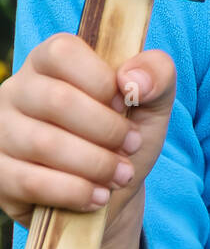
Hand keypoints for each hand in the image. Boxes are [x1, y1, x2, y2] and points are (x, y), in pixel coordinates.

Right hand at [0, 32, 175, 238]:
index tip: (126, 105)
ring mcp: (1, 131)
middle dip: (107, 129)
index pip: (63, 52)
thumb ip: (156, 73)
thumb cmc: (124, 136)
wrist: (108, 193)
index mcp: (50, 60)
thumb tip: (132, 80)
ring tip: (121, 175)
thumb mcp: (152, 101)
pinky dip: (74, 191)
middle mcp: (17, 89)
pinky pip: (31, 182)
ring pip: (44, 144)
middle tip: (131, 146)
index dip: (101, 81)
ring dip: (95, 164)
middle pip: (57, 100)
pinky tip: (97, 196)